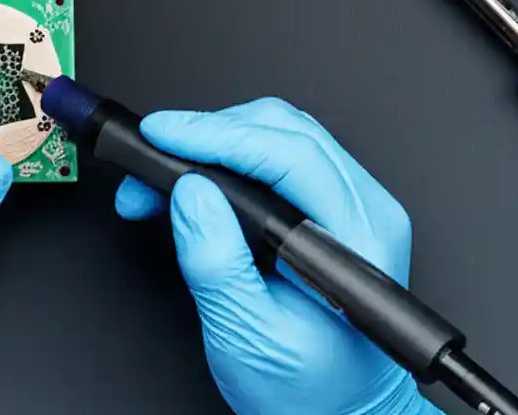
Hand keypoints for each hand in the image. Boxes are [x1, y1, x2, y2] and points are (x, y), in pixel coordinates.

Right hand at [115, 98, 442, 414]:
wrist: (344, 413)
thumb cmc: (310, 390)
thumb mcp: (248, 337)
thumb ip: (216, 263)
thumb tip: (189, 194)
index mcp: (359, 241)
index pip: (288, 156)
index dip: (216, 136)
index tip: (161, 135)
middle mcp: (368, 213)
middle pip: (284, 130)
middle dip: (208, 135)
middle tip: (150, 159)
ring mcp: (357, 207)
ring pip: (281, 135)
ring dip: (216, 145)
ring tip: (161, 179)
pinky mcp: (337, 209)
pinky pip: (283, 158)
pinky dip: (232, 161)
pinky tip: (194, 185)